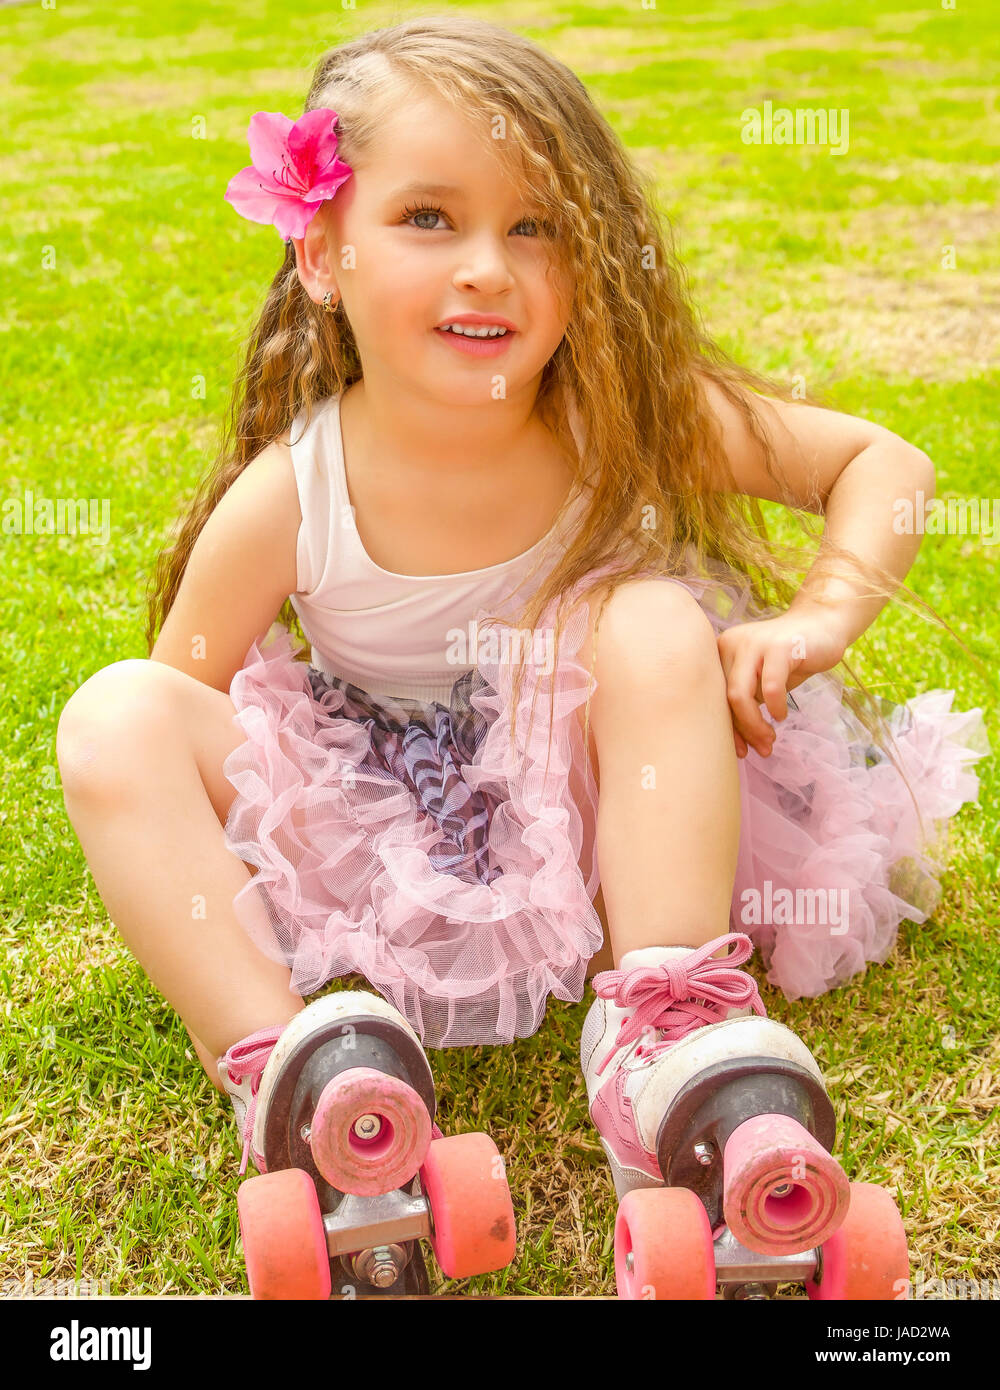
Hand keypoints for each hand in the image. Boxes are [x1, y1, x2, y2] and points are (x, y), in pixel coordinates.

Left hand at [716, 608, 848, 758]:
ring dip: (756, 725)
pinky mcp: (778, 647)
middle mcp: (731, 644)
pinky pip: (770, 686)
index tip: (740, 751)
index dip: (726, 729)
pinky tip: (781, 715)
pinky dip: (775, 707)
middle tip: (761, 749)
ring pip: (740, 695)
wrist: (822, 626)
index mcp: (721, 652)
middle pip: (724, 699)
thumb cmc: (788, 659)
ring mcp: (753, 643)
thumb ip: (746, 703)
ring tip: (770, 738)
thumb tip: (738, 744)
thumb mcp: (760, 681)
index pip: (713, 697)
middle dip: (742, 730)